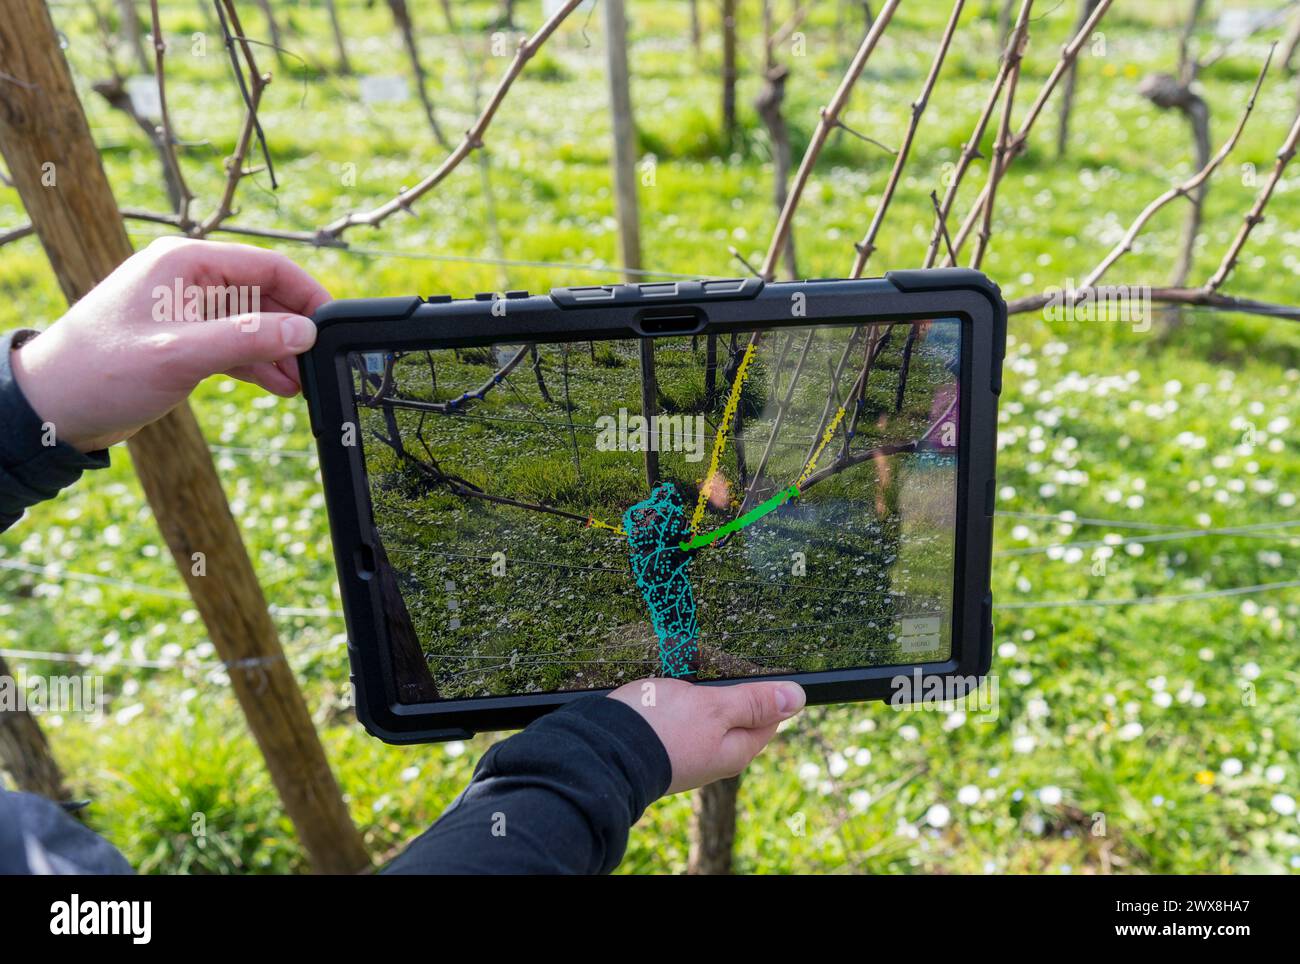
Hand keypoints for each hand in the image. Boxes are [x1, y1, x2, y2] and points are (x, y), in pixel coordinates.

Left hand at [9, 237, 329, 451]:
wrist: (50, 408)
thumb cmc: (101, 372)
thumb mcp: (183, 355)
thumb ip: (249, 340)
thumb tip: (306, 332)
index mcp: (185, 263)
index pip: (267, 265)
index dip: (307, 293)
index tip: (335, 324)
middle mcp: (188, 279)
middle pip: (264, 294)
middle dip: (295, 328)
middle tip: (320, 363)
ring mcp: (185, 310)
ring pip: (252, 322)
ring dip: (279, 351)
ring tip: (303, 382)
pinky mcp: (183, 340)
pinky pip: (234, 344)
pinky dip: (258, 363)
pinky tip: (281, 386)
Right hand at [609, 677, 805, 793]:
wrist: (600, 751)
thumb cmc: (660, 728)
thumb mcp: (714, 706)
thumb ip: (754, 702)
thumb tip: (798, 698)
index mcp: (736, 751)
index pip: (770, 719)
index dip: (769, 692)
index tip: (756, 668)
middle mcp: (714, 758)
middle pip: (738, 718)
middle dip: (733, 691)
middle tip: (721, 666)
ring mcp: (688, 754)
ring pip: (707, 717)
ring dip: (703, 694)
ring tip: (691, 673)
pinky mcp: (662, 746)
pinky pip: (681, 720)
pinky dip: (679, 702)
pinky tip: (668, 690)